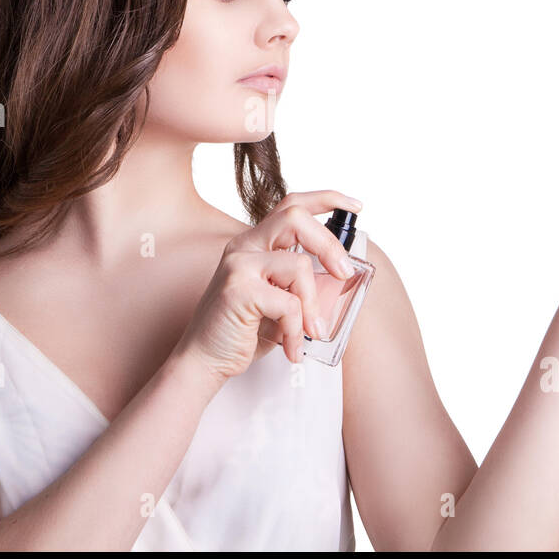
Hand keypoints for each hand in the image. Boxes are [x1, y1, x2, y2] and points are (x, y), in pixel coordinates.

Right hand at [173, 190, 364, 383]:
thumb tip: (341, 279)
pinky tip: (292, 349)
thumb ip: (299, 282)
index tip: (354, 205)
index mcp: (255, 243)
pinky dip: (297, 331)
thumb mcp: (277, 298)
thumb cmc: (243, 330)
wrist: (205, 360)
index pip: (291, 204)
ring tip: (312, 333)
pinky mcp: (238, 290)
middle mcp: (244, 246)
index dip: (326, 198)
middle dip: (329, 245)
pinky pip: (288, 304)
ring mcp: (239, 266)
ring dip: (313, 306)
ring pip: (298, 266)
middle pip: (296, 218)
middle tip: (343, 274)